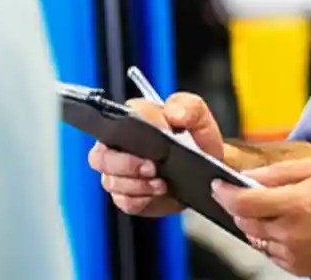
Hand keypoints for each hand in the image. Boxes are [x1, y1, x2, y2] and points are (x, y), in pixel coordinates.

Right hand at [87, 92, 224, 216]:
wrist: (209, 172)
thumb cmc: (199, 142)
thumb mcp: (201, 120)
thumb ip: (190, 108)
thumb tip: (174, 112)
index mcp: (133, 119)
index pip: (115, 121)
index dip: (132, 131)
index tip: (157, 138)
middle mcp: (120, 145)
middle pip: (100, 156)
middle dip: (125, 164)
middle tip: (152, 167)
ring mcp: (121, 172)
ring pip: (110, 182)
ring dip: (137, 185)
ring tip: (162, 183)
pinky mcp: (128, 195)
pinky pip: (124, 201)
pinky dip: (141, 200)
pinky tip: (158, 193)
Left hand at [212, 155, 310, 277]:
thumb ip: (281, 172)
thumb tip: (251, 177)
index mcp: (296, 204)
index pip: (242, 203)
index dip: (225, 193)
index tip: (219, 186)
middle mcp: (292, 232)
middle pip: (245, 223)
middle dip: (242, 208)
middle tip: (253, 195)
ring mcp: (296, 254)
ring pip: (257, 240)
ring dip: (258, 225)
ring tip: (282, 210)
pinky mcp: (302, 268)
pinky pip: (273, 255)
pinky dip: (273, 241)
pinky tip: (292, 228)